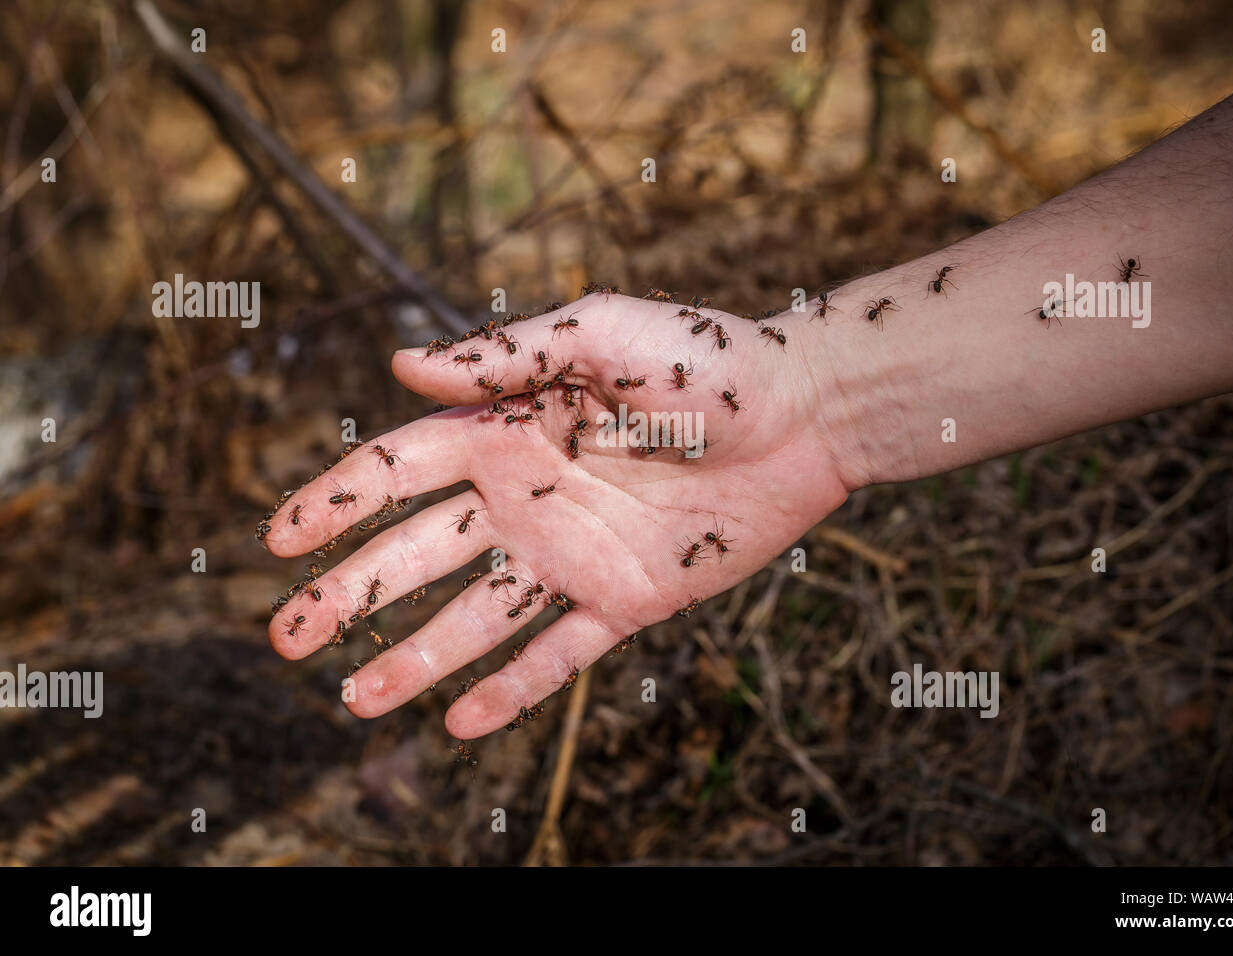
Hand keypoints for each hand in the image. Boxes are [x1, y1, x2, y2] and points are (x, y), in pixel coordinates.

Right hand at [263, 293, 854, 737]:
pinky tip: (461, 725)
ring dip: (414, 660)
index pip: (399, 470)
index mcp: (509, 428)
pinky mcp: (625, 598)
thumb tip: (400, 366)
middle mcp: (527, 496)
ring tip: (354, 703)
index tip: (276, 540)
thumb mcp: (602, 334)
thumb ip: (506, 355)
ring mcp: (573, 553)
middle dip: (350, 594)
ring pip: (476, 618)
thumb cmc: (707, 358)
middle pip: (418, 555)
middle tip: (286, 638)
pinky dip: (512, 690)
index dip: (334, 502)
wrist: (808, 415)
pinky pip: (558, 653)